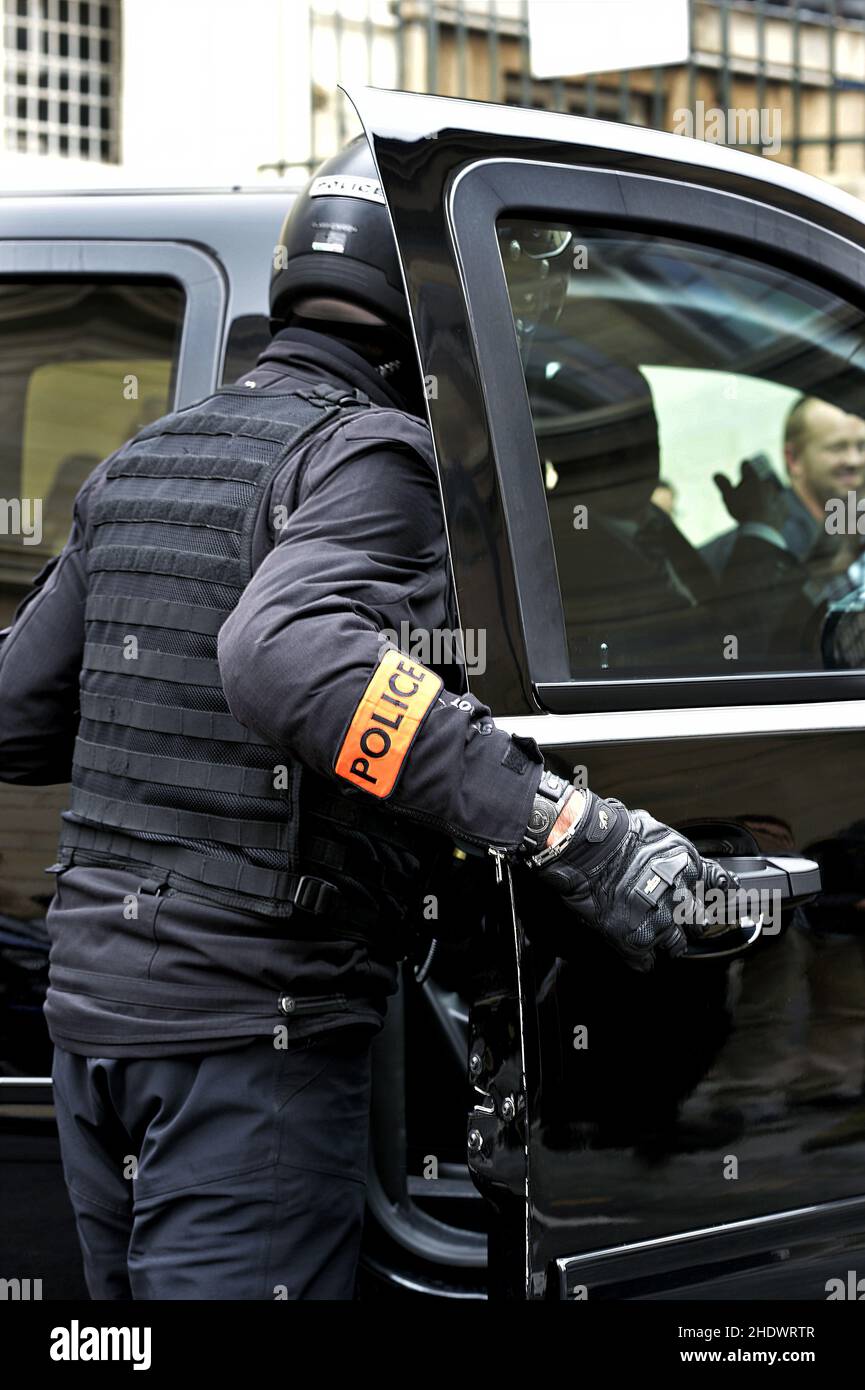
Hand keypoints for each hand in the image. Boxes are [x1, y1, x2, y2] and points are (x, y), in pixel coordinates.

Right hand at [531, 790, 739, 971]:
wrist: (588, 848)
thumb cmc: (616, 834)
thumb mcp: (659, 832)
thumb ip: (676, 852)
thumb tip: (682, 857)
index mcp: (689, 868)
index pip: (719, 886)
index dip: (719, 893)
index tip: (724, 897)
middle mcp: (680, 898)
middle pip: (699, 923)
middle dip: (690, 921)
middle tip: (675, 916)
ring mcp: (659, 922)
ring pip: (676, 946)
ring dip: (668, 942)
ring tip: (652, 932)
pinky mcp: (635, 940)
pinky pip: (645, 961)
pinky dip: (641, 956)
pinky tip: (634, 946)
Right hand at [714, 454, 786, 531]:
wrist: (761, 527)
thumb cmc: (742, 510)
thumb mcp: (728, 497)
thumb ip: (723, 485)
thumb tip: (716, 474)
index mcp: (753, 479)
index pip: (747, 467)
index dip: (743, 467)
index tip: (743, 465)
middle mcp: (767, 484)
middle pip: (759, 482)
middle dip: (754, 486)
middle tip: (746, 496)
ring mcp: (777, 496)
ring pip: (770, 493)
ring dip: (764, 497)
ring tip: (756, 508)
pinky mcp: (784, 509)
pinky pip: (778, 506)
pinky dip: (773, 509)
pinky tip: (767, 515)